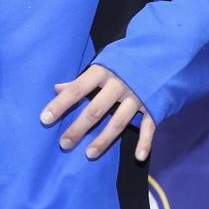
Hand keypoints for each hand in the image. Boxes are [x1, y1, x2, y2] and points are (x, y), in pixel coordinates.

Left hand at [39, 63, 156, 160]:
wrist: (164, 50)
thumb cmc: (127, 60)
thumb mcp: (104, 64)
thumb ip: (81, 79)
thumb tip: (56, 88)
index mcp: (104, 71)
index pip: (77, 89)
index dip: (61, 104)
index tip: (44, 119)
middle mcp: (119, 84)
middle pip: (95, 109)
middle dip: (78, 128)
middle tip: (64, 144)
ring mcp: (138, 95)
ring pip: (118, 121)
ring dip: (103, 139)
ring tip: (89, 154)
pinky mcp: (154, 105)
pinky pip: (150, 127)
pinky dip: (145, 143)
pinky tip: (138, 157)